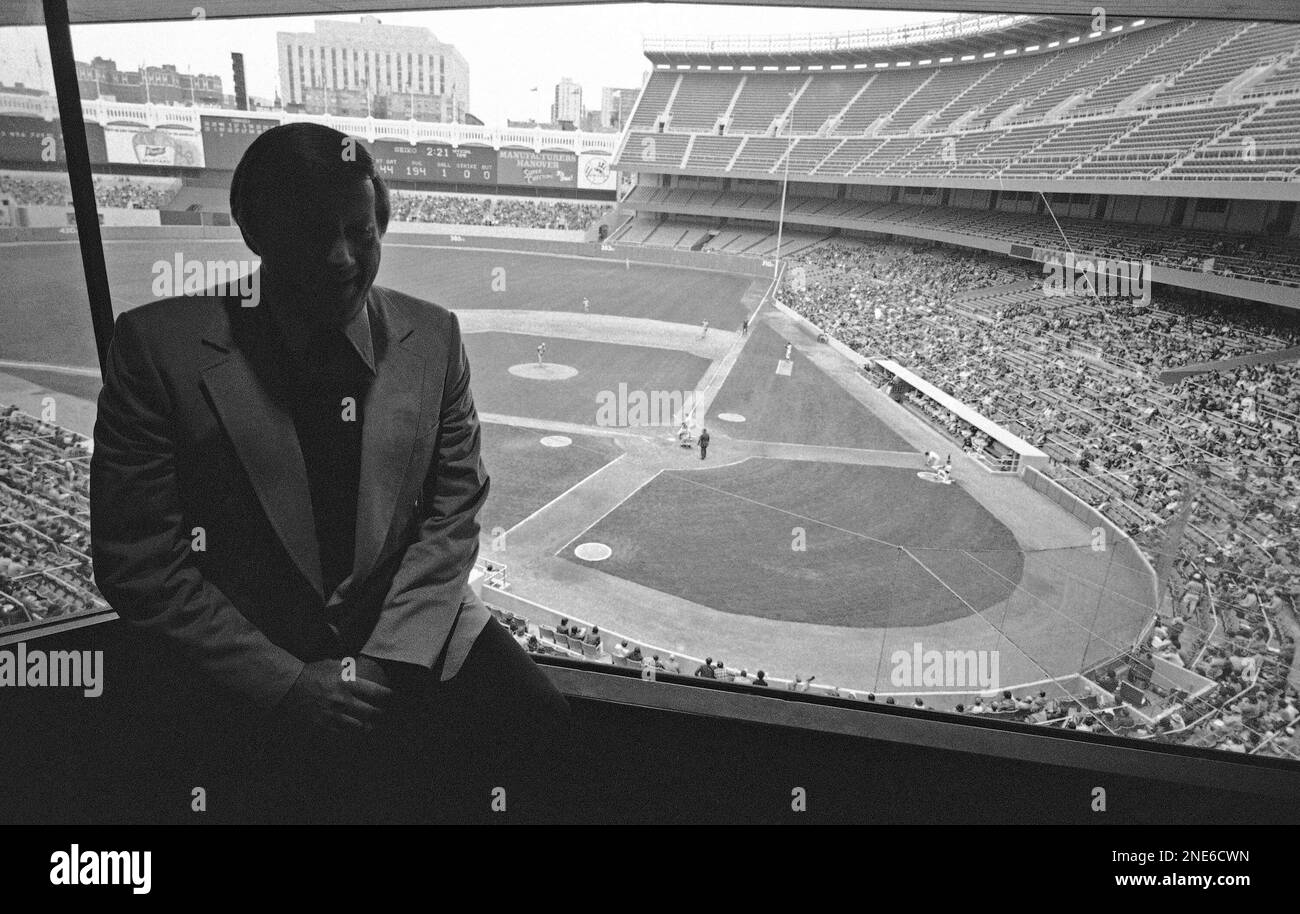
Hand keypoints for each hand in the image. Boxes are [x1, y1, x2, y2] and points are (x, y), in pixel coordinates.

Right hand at [277, 658, 392, 744]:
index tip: (392, 696)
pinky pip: (343, 734)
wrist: (289, 686)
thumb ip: (349, 668)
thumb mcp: (333, 664)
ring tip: (372, 725)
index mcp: (348, 682)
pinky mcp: (324, 725)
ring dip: (368, 726)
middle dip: (380, 713)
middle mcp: (343, 700)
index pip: (377, 692)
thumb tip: (361, 666)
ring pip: (360, 727)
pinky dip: (351, 734)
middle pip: (372, 712)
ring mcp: (334, 714)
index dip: (388, 696)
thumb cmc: (312, 672)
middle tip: (383, 713)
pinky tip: (355, 732)